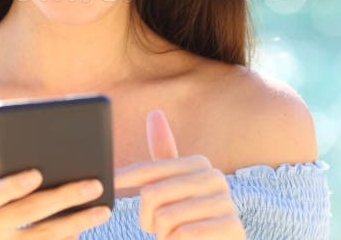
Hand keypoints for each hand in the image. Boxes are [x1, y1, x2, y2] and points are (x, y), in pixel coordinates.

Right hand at [0, 168, 110, 239]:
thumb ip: (2, 186)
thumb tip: (48, 170)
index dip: (14, 186)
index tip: (37, 174)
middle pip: (29, 213)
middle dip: (64, 198)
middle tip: (94, 184)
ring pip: (44, 237)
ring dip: (76, 223)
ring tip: (102, 211)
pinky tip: (82, 229)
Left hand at [113, 109, 246, 239]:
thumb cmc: (188, 218)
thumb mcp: (174, 185)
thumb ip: (164, 152)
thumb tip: (155, 112)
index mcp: (199, 163)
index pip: (149, 170)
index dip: (123, 178)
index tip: (107, 183)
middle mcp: (215, 177)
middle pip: (152, 194)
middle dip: (147, 219)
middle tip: (155, 228)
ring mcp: (227, 203)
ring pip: (165, 218)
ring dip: (162, 236)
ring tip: (174, 236)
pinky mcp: (233, 228)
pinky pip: (183, 235)